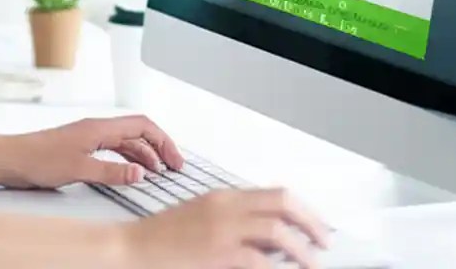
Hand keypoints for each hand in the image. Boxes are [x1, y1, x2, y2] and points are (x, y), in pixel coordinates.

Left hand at [7, 115, 183, 188]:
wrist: (10, 159)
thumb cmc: (38, 160)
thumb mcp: (79, 170)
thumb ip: (112, 172)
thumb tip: (140, 174)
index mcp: (99, 128)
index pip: (142, 125)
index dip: (163, 141)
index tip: (174, 160)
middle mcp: (96, 129)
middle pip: (137, 132)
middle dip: (158, 148)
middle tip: (172, 168)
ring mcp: (88, 138)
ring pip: (125, 142)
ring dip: (143, 155)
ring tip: (156, 172)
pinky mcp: (80, 148)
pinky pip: (112, 150)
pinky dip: (126, 159)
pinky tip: (129, 171)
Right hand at [120, 188, 329, 268]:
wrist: (131, 246)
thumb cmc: (161, 237)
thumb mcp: (200, 216)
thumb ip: (232, 219)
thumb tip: (267, 232)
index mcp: (224, 197)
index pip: (276, 194)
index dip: (304, 210)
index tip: (316, 226)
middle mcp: (226, 207)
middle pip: (283, 203)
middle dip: (311, 223)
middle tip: (324, 241)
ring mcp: (222, 228)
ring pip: (277, 230)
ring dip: (301, 248)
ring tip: (311, 262)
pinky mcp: (216, 252)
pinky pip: (258, 259)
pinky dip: (276, 267)